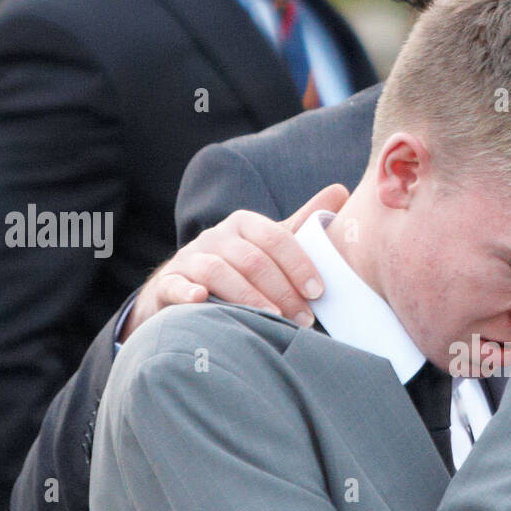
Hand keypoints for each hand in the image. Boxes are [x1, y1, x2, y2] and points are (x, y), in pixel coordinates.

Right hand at [121, 185, 348, 340]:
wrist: (185, 285)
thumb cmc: (240, 268)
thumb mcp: (270, 246)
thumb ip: (303, 225)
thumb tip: (343, 191)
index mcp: (243, 225)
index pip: (275, 238)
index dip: (299, 264)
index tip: (318, 292)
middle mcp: (216, 237)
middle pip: (252, 260)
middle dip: (282, 291)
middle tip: (305, 320)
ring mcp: (190, 259)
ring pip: (218, 272)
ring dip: (249, 297)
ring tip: (273, 320)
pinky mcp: (168, 283)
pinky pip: (175, 284)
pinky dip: (187, 292)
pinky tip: (201, 300)